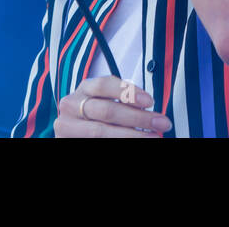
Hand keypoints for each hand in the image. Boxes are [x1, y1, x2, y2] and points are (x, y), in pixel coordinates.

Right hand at [54, 76, 171, 137]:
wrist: (77, 132)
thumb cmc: (99, 114)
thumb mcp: (109, 101)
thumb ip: (125, 103)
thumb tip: (154, 116)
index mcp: (85, 88)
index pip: (104, 85)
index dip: (128, 92)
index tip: (150, 102)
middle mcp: (71, 105)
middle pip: (107, 110)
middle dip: (138, 118)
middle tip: (162, 123)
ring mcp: (66, 126)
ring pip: (101, 131)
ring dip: (132, 135)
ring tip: (154, 137)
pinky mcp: (66, 141)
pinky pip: (98, 142)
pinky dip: (120, 143)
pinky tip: (138, 143)